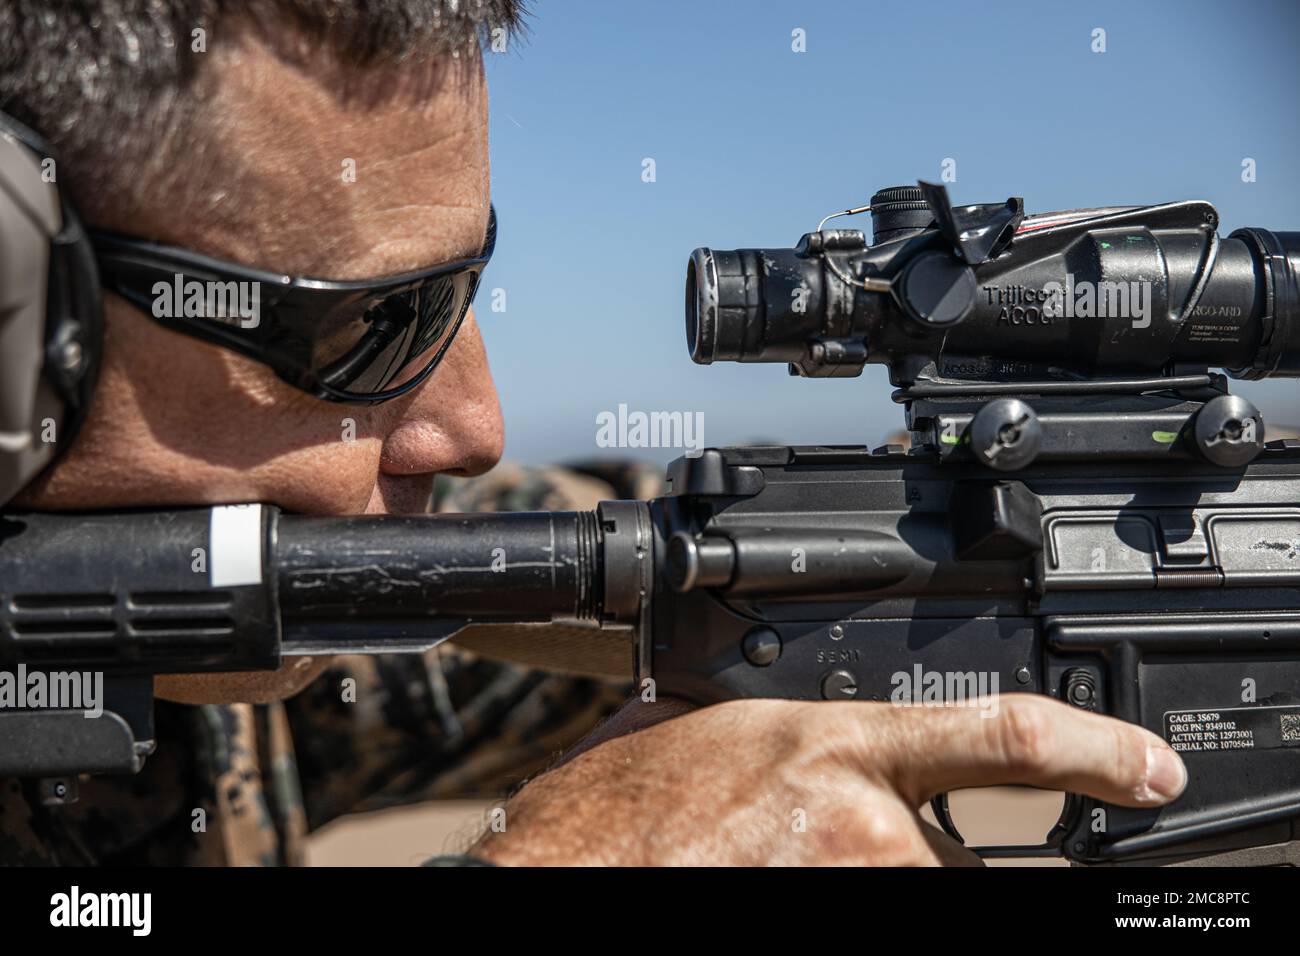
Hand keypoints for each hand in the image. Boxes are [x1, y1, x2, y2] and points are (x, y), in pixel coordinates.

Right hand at [471, 695, 1186, 864]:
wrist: (565, 879)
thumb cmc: (619, 808)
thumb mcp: (714, 723)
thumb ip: (793, 723)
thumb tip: (828, 728)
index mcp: (832, 741)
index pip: (1000, 736)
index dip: (1094, 751)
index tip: (1148, 771)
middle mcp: (860, 821)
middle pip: (957, 854)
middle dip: (917, 858)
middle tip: (829, 851)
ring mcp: (853, 885)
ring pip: (921, 891)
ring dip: (877, 881)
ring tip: (779, 861)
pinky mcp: (836, 928)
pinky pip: (884, 916)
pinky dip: (851, 896)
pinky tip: (779, 876)